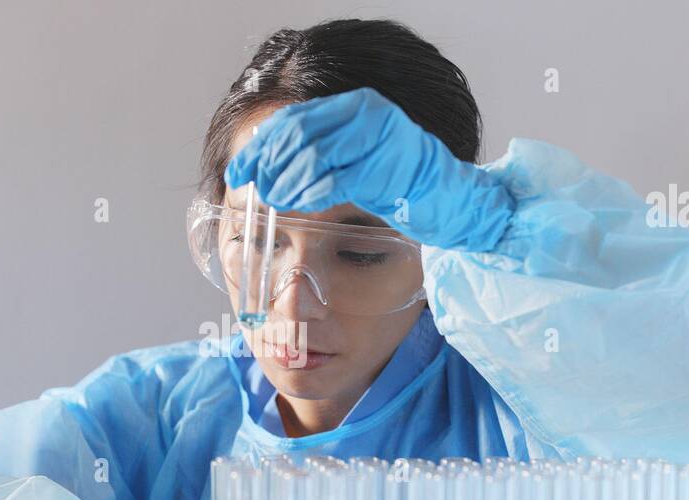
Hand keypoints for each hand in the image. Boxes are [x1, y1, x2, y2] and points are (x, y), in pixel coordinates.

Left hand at [224, 87, 514, 251]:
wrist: (449, 201)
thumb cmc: (396, 185)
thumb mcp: (349, 161)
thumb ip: (314, 155)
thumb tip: (260, 167)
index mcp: (353, 105)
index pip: (293, 119)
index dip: (260, 146)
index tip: (238, 172)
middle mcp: (366, 113)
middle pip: (299, 134)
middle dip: (270, 164)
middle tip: (258, 190)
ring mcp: (379, 138)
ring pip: (314, 154)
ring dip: (287, 181)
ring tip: (276, 200)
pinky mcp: (387, 168)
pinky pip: (337, 179)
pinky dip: (311, 193)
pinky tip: (298, 205)